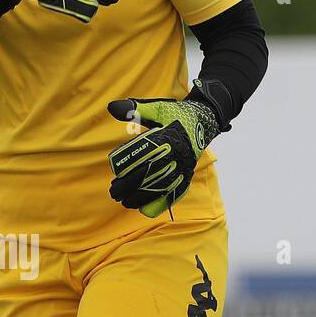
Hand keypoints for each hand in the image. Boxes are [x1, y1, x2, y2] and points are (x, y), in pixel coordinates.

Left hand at [107, 95, 221, 217]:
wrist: (203, 120)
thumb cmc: (175, 114)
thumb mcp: (156, 108)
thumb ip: (134, 109)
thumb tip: (112, 107)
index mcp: (168, 137)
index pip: (144, 157)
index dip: (129, 167)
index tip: (115, 174)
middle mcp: (177, 154)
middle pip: (151, 175)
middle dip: (130, 186)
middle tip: (114, 193)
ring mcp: (184, 166)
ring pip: (162, 187)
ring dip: (143, 197)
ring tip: (126, 202)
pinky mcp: (188, 174)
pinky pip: (175, 192)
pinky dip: (161, 202)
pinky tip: (146, 208)